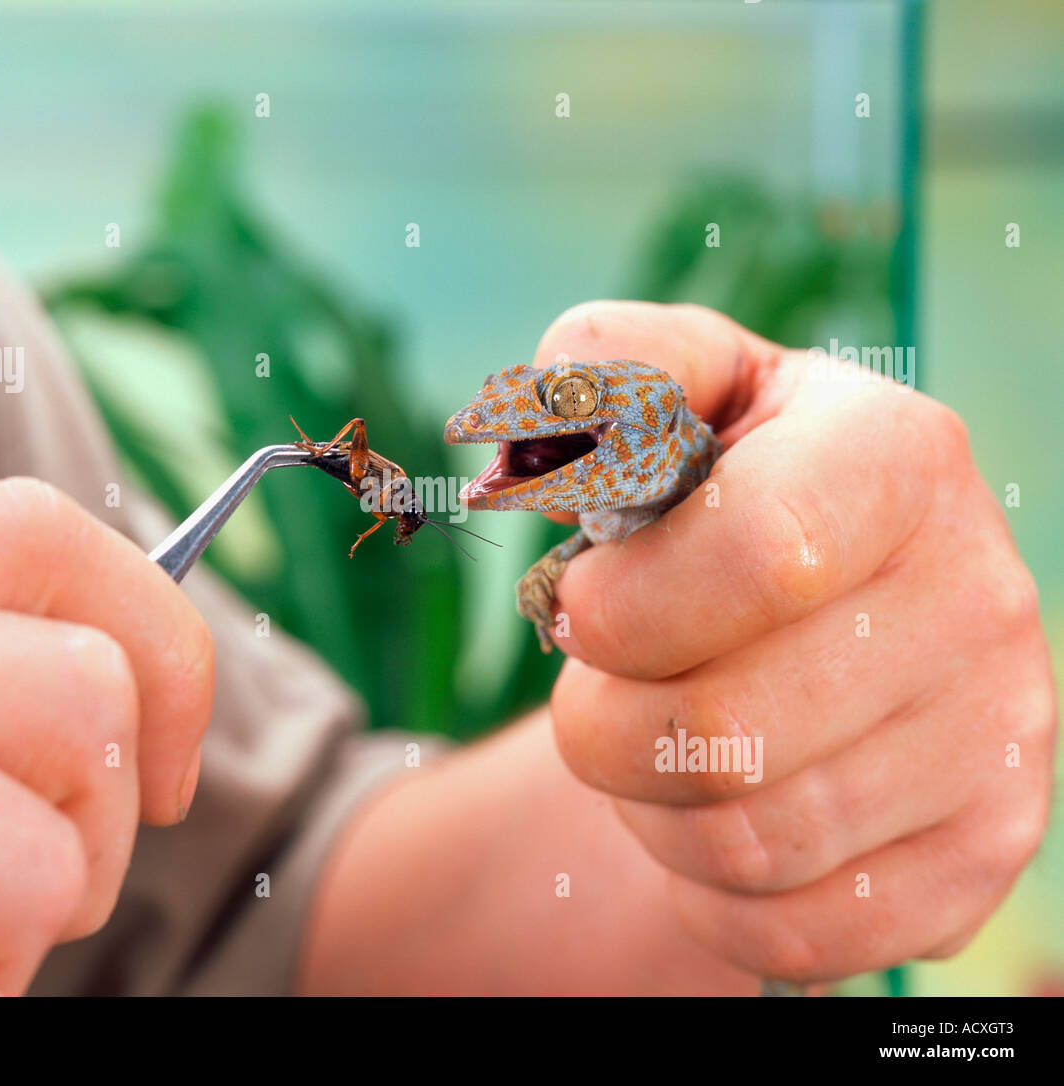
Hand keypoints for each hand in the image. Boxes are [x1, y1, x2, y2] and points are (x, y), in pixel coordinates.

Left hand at [538, 302, 1055, 983]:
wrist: (819, 611)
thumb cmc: (714, 494)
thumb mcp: (664, 396)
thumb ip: (599, 373)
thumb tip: (532, 428)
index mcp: (898, 455)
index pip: (764, 554)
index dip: (626, 607)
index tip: (580, 609)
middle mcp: (978, 593)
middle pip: (727, 728)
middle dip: (603, 725)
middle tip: (601, 690)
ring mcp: (997, 736)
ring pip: (747, 841)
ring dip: (651, 804)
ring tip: (659, 744)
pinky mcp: (977, 855)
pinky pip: (789, 929)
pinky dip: (706, 889)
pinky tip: (710, 813)